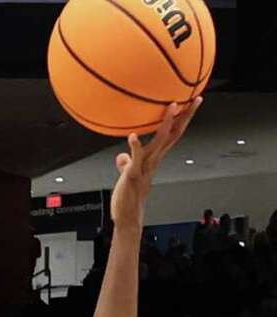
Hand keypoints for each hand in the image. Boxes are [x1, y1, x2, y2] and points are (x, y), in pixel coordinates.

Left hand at [110, 98, 200, 232]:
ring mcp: (145, 167)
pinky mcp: (133, 174)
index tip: (191, 102)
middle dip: (185, 116)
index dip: (182, 119)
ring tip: (172, 106)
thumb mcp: (128, 175)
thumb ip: (126, 163)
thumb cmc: (128, 197)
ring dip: (166, 123)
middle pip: (173, 134)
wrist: (127, 217)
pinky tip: (132, 136)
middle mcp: (153, 160)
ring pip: (160, 142)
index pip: (172, 135)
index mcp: (154, 158)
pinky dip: (135, 147)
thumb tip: (121, 156)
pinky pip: (136, 158)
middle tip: (195, 99)